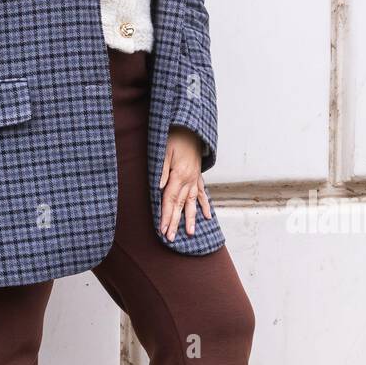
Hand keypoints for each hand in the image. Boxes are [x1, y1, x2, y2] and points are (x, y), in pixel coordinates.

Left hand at [160, 126, 212, 241]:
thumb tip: (158, 189)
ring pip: (192, 202)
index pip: (170, 200)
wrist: (191, 127)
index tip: (162, 229)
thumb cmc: (174, 136)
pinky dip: (204, 205)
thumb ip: (161, 171)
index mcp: (180, 175)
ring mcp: (195, 178)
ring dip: (190, 218)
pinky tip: (207, 216)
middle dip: (175, 222)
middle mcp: (189, 179)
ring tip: (190, 233)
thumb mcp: (164, 151)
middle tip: (171, 238)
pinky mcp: (198, 175)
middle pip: (180, 205)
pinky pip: (202, 193)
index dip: (166, 216)